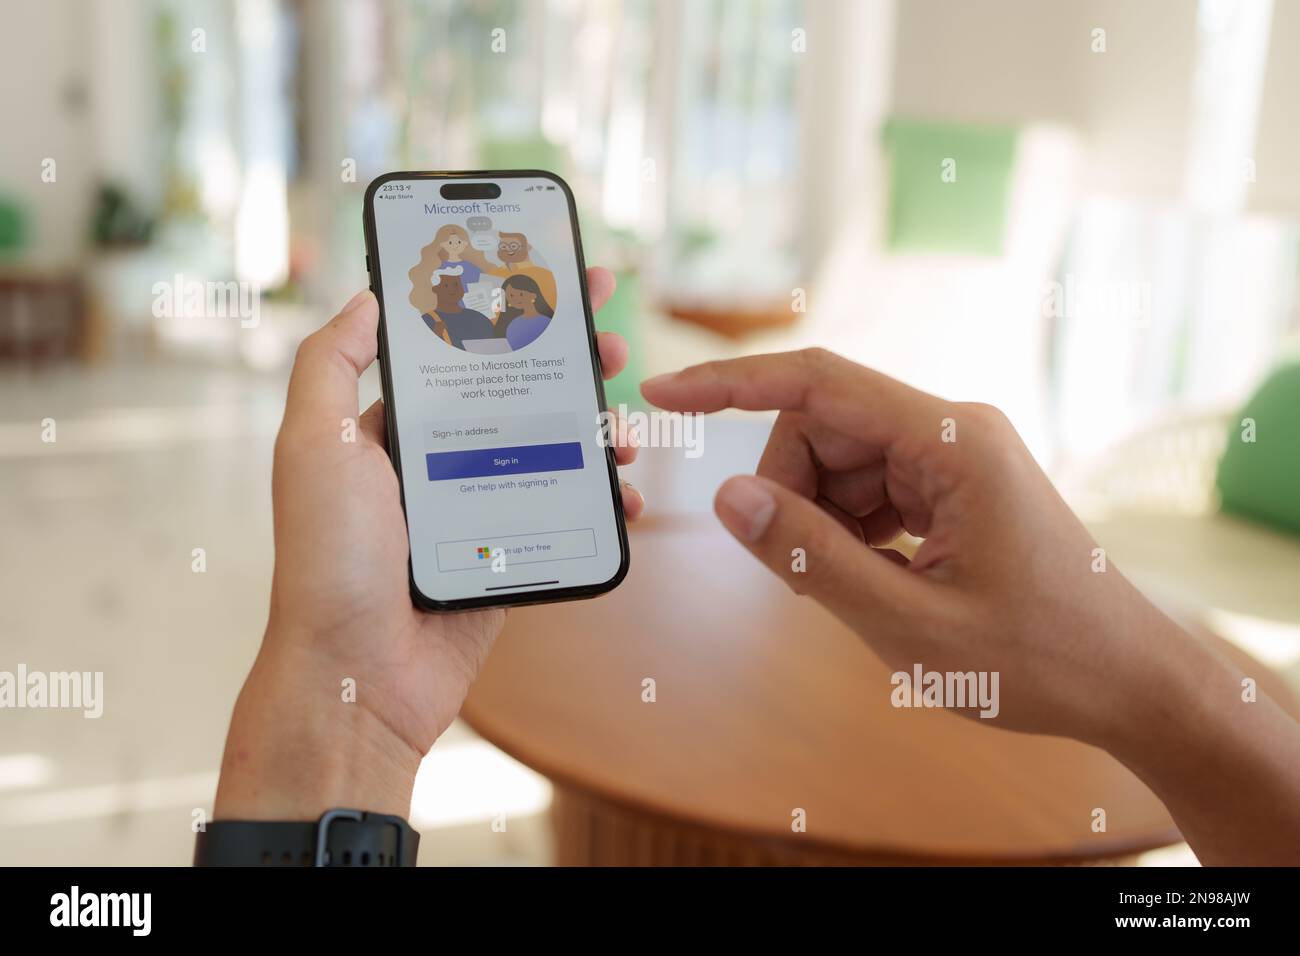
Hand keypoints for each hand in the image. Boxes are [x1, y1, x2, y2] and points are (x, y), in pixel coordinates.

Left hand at [214, 268, 642, 821]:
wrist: (360, 675)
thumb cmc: (329, 560)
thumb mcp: (313, 446)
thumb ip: (330, 366)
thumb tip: (368, 296)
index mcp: (393, 426)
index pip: (457, 349)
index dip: (503, 308)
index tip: (549, 275)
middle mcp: (439, 459)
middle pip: (519, 390)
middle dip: (568, 357)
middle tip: (610, 333)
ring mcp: (478, 505)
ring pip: (553, 447)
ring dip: (597, 423)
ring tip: (625, 418)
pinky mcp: (509, 550)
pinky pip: (566, 511)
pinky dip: (603, 499)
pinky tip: (627, 492)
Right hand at [643, 348, 1299, 863]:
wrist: (1129, 684)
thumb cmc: (1039, 659)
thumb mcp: (908, 623)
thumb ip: (809, 555)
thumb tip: (727, 496)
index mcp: (953, 442)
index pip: (818, 382)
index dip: (731, 383)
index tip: (663, 392)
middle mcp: (954, 433)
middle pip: (821, 428)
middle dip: (787, 491)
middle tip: (795, 573)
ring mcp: (954, 460)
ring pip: (837, 462)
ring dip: (817, 520)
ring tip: (850, 590)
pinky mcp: (952, 489)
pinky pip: (867, 489)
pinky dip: (846, 531)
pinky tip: (873, 579)